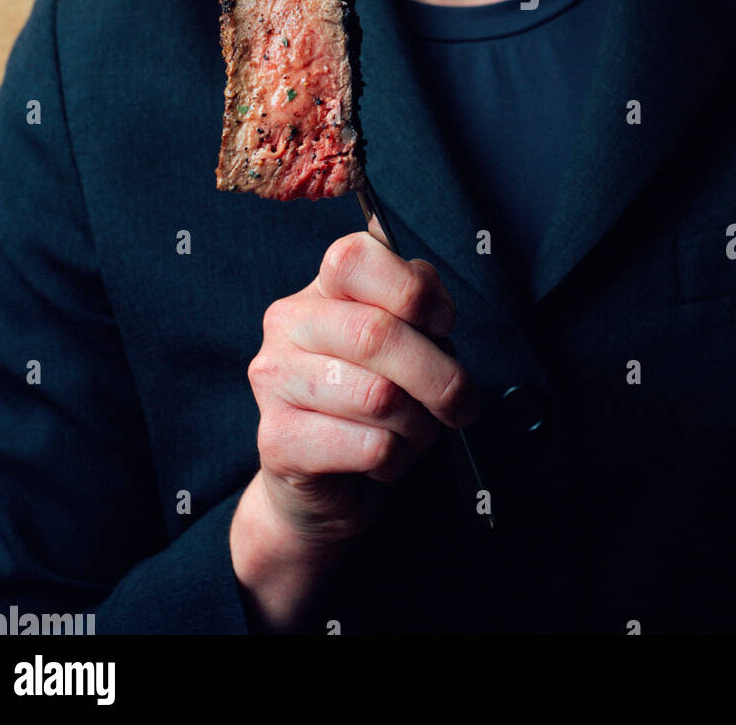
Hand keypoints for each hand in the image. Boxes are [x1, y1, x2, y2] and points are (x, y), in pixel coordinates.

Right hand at [230, 217, 479, 626]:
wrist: (329, 477)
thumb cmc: (378, 394)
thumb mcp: (406, 339)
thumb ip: (417, 308)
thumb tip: (434, 312)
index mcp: (321, 287)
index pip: (354, 257)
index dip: (412, 290)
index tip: (443, 324)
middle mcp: (288, 324)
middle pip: (375, 333)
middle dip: (438, 375)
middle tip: (461, 402)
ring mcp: (274, 380)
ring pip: (377, 396)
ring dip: (417, 423)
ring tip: (414, 430)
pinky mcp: (277, 440)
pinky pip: (368, 446)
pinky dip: (396, 458)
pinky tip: (385, 456)